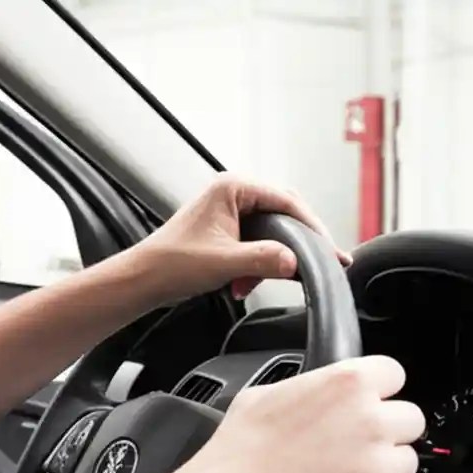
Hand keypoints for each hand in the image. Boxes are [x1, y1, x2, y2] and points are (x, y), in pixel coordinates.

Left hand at [128, 173, 352, 304]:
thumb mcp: (225, 263)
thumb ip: (263, 260)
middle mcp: (233, 194)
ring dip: (269, 261)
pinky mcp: (226, 231)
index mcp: (232, 188)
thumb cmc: (172, 263)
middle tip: (317, 263)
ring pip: (270, 233)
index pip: (287, 201)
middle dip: (294, 245)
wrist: (144, 280)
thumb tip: (294, 261)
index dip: (311, 226)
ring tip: (252, 283)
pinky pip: (256, 245)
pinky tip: (242, 284)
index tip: (328, 249)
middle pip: (283, 214)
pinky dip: (256, 266)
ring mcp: (229, 212)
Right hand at [166, 356, 424, 472]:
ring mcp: (379, 462)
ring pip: (406, 460)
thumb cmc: (242, 451)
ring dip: (384, 468)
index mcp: (348, 383)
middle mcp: (372, 418)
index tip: (368, 405)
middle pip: (411, 418)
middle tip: (356, 446)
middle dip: (389, 431)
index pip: (394, 374)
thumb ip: (310, 388)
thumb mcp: (267, 394)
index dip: (380, 392)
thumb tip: (318, 392)